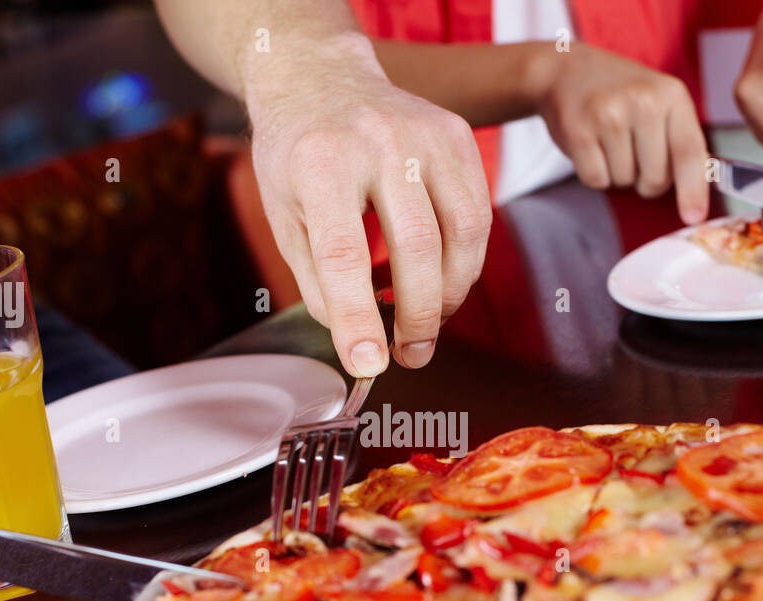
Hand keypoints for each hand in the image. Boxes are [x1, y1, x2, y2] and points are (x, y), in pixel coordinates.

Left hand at [246, 35, 491, 375]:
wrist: (321, 77)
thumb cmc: (298, 154)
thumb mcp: (283, 215)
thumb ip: (316, 279)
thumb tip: (358, 340)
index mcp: (319, 161)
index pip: (343, 252)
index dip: (357, 316)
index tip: (368, 363)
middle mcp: (378, 142)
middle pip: (416, 246)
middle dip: (418, 316)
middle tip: (409, 355)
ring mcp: (426, 135)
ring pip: (460, 235)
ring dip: (449, 296)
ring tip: (426, 324)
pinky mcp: (458, 137)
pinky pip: (479, 216)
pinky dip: (466, 263)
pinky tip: (442, 282)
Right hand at [530, 42, 709, 223]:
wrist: (565, 71)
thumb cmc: (618, 94)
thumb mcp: (659, 102)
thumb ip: (679, 140)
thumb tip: (695, 195)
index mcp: (672, 95)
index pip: (689, 152)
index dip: (693, 190)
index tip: (693, 217)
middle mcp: (643, 102)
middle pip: (656, 178)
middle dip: (645, 180)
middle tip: (633, 153)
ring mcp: (609, 115)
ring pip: (625, 181)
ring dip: (617, 173)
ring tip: (608, 141)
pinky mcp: (579, 132)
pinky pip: (596, 180)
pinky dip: (594, 174)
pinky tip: (590, 147)